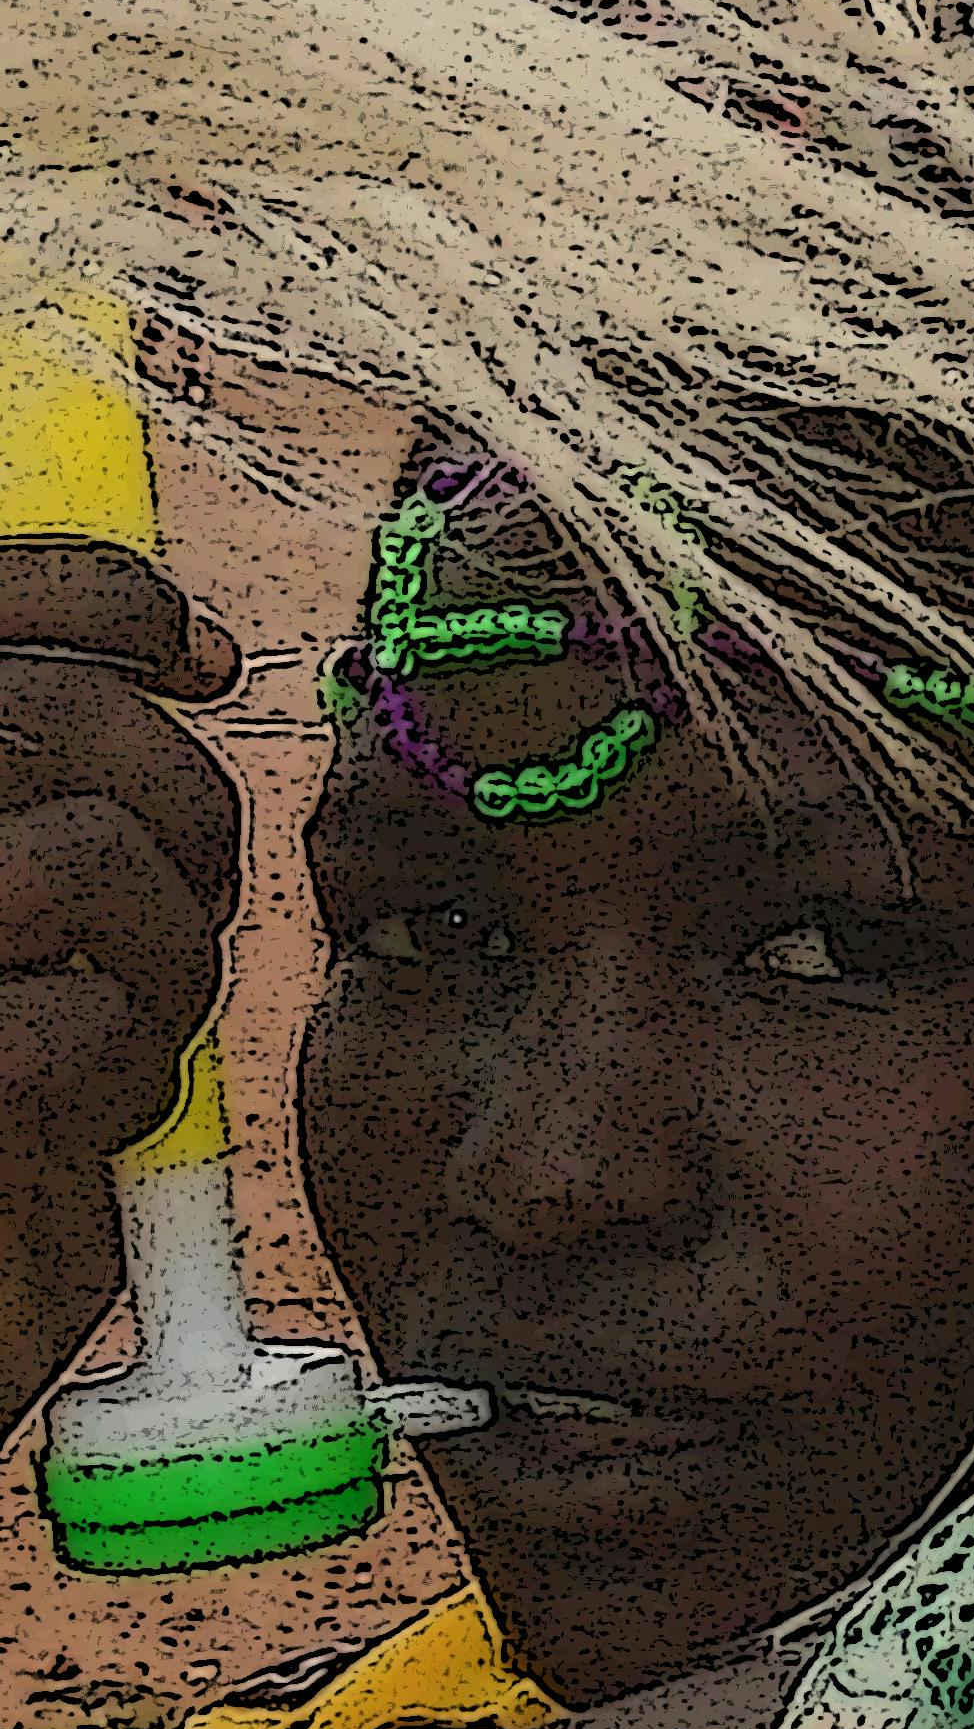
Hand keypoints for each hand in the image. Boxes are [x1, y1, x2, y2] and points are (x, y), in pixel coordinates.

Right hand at [0, 545, 244, 1423]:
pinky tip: (76, 1127)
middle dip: (177, 806)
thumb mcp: (5, 915)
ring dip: (164, 950)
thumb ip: (42, 778)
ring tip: (121, 1031)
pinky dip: (125, 1076)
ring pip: (94, 856)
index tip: (201, 661)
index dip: (114, 601)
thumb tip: (198, 655)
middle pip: (57, 715)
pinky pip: (90, 1021)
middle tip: (179, 907)